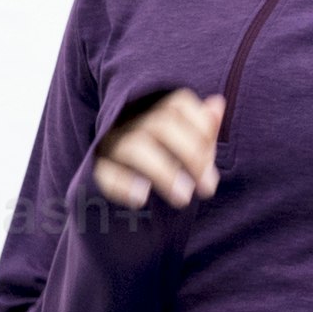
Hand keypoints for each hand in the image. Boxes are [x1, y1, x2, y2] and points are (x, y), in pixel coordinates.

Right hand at [90, 87, 225, 209]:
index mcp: (152, 109)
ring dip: (164, 172)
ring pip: (136, 146)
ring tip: (183, 198)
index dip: (201, 129)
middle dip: (191, 155)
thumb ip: (202, 131)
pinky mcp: (94, 169)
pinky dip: (123, 184)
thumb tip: (218, 104)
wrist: (120, 207)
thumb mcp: (186, 149)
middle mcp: (130, 120)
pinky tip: (141, 198)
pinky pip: (105, 172)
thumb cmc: (162, 167)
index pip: (179, 104)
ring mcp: (110, 143)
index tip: (212, 162)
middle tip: (206, 188)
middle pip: (162, 124)